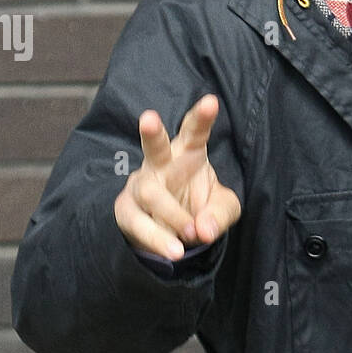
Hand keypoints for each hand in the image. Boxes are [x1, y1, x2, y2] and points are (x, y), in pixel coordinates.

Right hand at [114, 94, 241, 259]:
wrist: (175, 235)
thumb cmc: (201, 209)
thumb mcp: (224, 210)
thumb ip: (220, 215)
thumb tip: (204, 229)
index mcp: (188, 152)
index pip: (195, 132)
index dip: (202, 118)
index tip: (211, 101)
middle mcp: (161, 164)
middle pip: (154, 146)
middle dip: (152, 133)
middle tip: (149, 118)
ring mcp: (141, 186)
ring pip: (150, 193)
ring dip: (172, 214)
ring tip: (191, 232)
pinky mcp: (127, 211)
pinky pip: (138, 223)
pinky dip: (158, 238)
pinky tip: (174, 251)